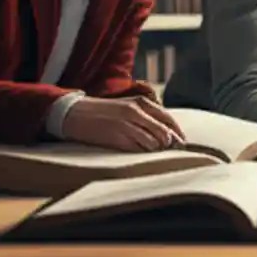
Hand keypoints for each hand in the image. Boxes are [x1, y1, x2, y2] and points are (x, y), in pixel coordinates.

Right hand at [60, 96, 185, 151]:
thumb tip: (168, 135)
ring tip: (148, 152)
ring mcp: (127, 124)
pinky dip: (141, 153)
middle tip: (169, 152)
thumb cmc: (103, 112)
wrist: (74, 113)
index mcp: (140, 103)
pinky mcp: (117, 137)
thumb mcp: (127, 107)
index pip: (168, 119)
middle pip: (164, 133)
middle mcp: (136, 112)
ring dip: (155, 150)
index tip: (182, 143)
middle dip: (169, 145)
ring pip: (154, 143)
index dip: (177, 133)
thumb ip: (146, 117)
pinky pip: (138, 149)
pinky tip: (136, 152)